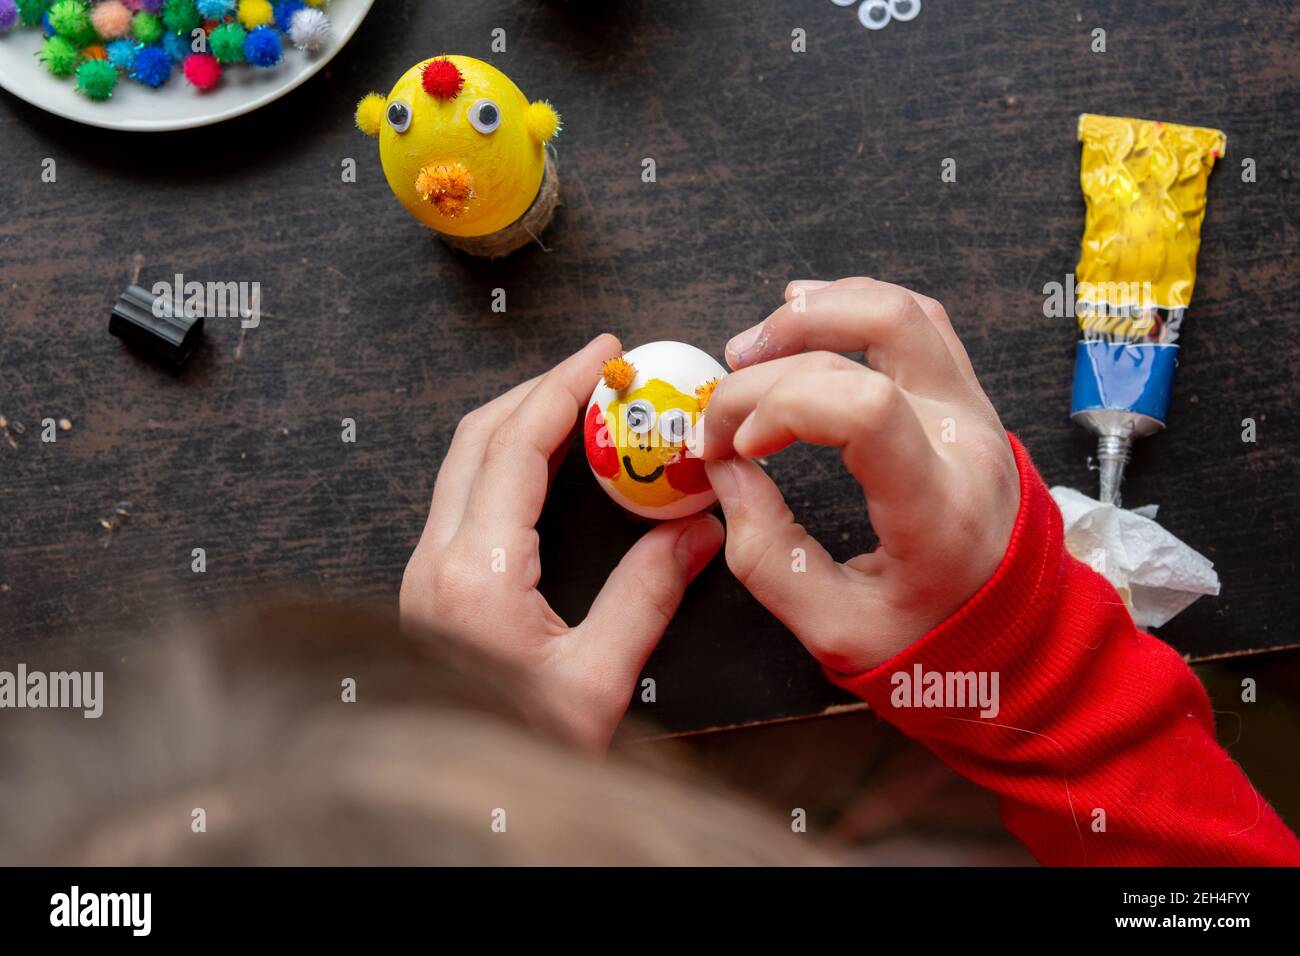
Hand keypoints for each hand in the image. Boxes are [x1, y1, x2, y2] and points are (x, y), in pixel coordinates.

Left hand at [401, 335, 724, 750]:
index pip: (514, 445)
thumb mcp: (597, 682)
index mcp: (474, 575)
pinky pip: (464, 494)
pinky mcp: (432, 588)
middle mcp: (435, 562)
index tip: (605, 354)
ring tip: (582, 403)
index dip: (562, 386)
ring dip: (520, 421)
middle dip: (540, 389)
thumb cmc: (517, 753)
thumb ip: (647, 598)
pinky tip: (550, 464)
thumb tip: (696, 535)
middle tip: (601, 369)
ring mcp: (425, 574)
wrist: (461, 807)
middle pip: (478, 437)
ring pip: (464, 462)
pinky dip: (508, 459)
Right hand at [700, 278, 1018, 674]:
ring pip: (902, 310)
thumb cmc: (932, 643)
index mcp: (939, 509)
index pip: (865, 406)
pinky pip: (916, 322)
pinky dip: (851, 305)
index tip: (738, 450)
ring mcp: (976, 411)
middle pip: (877, 335)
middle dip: (773, 360)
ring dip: (813, 313)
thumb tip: (724, 471)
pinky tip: (801, 317)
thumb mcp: (835, 630)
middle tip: (720, 409)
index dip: (781, 407)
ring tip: (750, 351)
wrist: (1023, 639)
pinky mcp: (968, 400)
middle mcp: (968, 442)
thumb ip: (768, 557)